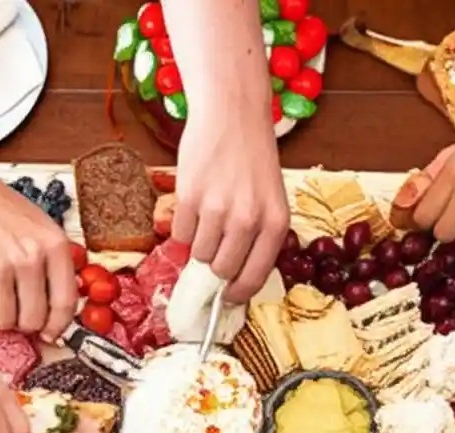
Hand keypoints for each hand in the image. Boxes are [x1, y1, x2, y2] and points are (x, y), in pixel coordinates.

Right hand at [0, 173, 76, 340]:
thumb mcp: (38, 228)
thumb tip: (56, 313)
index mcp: (53, 245)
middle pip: (34, 319)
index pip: (65, 302)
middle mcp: (29, 257)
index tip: (49, 333)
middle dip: (22, 323)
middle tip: (13, 309)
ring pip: (4, 321)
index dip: (57, 325)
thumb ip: (51, 265)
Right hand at [172, 105, 289, 301]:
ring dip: (198, 243)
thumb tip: (233, 274)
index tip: (228, 296)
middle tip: (215, 244)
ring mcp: (218, 210)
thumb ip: (258, 234)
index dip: (238, 292)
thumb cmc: (253, 156)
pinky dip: (183, 226)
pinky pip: (179, 234)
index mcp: (275, 223)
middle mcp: (248, 220)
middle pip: (222, 269)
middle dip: (216, 263)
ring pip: (198, 254)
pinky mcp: (190, 197)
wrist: (232, 114)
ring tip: (206, 216)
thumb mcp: (270, 198)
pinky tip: (195, 202)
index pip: (254, 276)